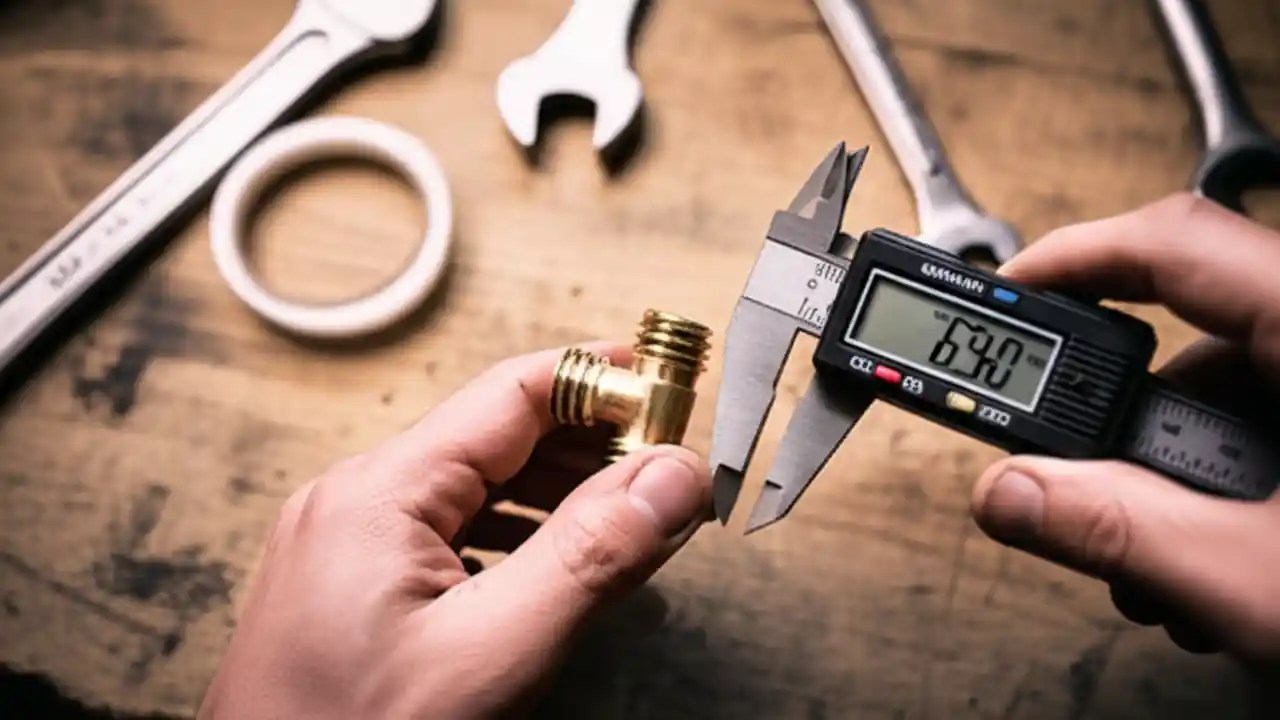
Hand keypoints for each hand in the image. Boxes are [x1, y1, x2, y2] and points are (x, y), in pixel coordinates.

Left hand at [199, 346, 711, 718]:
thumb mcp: (492, 652)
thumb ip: (590, 555)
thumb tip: (672, 475)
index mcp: (377, 493)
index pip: (511, 395)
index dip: (599, 383)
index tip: (671, 393)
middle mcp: (356, 503)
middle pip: (496, 437)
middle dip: (590, 443)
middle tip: (670, 466)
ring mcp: (350, 548)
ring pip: (478, 489)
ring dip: (560, 492)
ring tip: (634, 512)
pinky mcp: (357, 590)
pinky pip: (453, 536)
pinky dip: (519, 536)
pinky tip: (562, 560)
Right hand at [970, 194, 1279, 662]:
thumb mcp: (1269, 582)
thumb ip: (1123, 532)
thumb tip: (1015, 493)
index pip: (1181, 243)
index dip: (1078, 256)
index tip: (1014, 293)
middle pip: (1206, 340)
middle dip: (1130, 423)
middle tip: (1083, 482)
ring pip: (1248, 397)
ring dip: (1181, 474)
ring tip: (1167, 564)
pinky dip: (1239, 489)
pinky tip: (1226, 563)